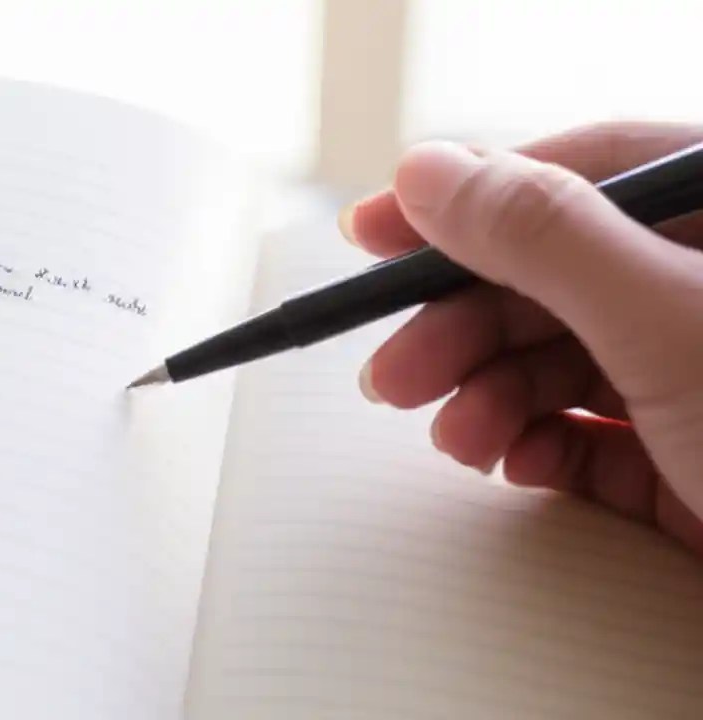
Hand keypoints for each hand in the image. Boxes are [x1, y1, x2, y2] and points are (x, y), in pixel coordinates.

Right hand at [343, 122, 702, 554]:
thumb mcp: (673, 322)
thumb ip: (547, 235)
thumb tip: (432, 171)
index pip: (579, 174)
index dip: (464, 200)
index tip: (375, 230)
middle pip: (550, 277)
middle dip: (462, 328)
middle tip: (395, 370)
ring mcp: (700, 372)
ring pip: (557, 359)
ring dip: (487, 397)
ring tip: (455, 437)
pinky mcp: (688, 453)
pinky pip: (586, 432)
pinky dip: (533, 447)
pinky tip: (510, 461)